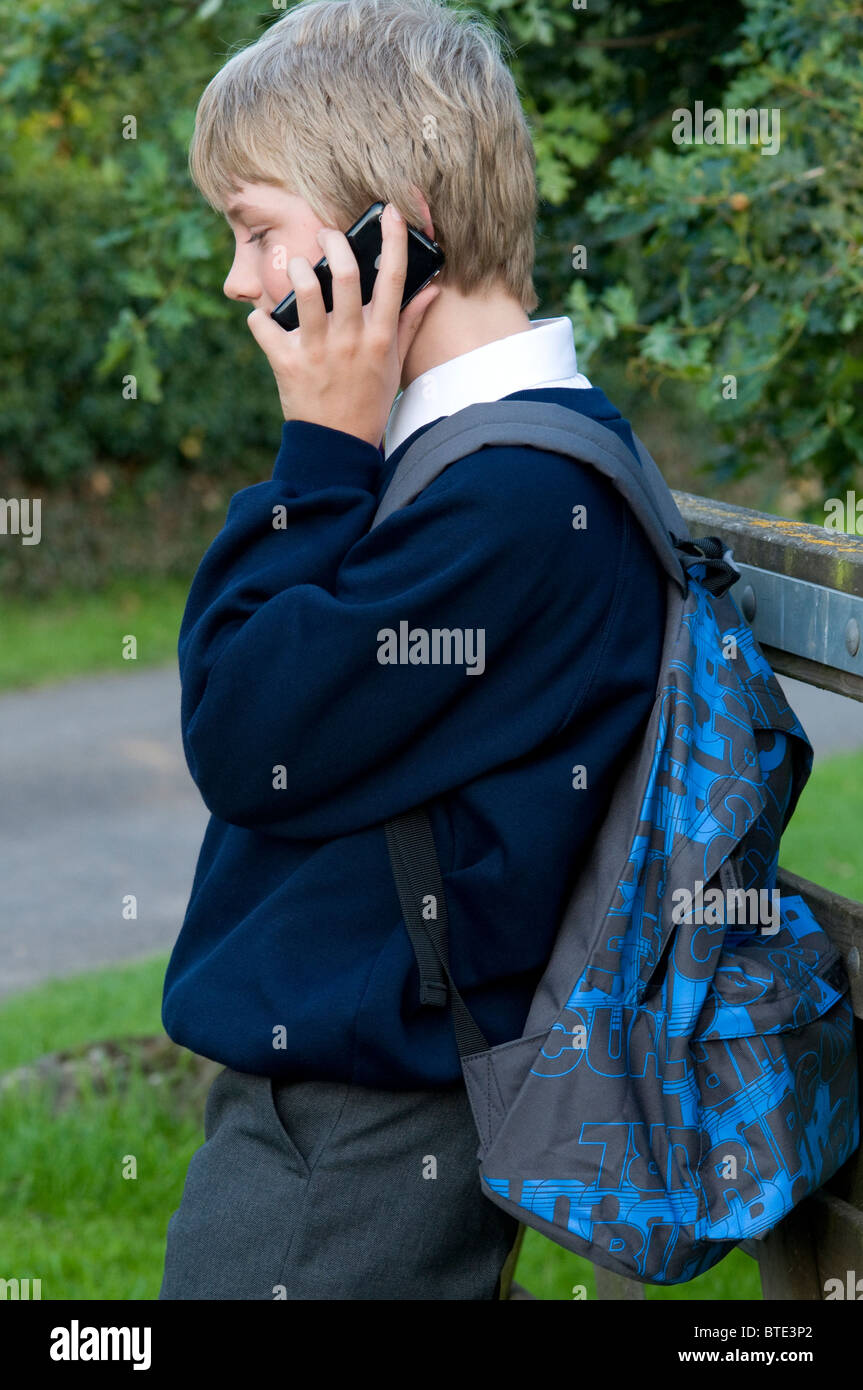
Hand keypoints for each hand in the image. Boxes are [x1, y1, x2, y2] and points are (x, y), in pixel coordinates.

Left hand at [245, 203, 440, 448]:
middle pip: (347, 275)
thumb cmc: (368, 401)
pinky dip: (258, 316)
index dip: (394, 240)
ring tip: (294, 265)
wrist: (338, 445)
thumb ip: (409, 323)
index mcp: (379, 336)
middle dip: (335, 243)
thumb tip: (430, 289)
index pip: (394, 279)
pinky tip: (262, 316)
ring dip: (296, 270)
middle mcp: (350, 339)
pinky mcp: (288, 363)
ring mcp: (318, 351)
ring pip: (305, 292)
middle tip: (326, 235)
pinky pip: (264, 326)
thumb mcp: (394, 364)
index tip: (391, 213)